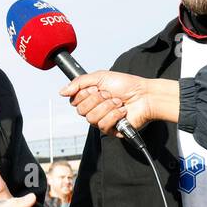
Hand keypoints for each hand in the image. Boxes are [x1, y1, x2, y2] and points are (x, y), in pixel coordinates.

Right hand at [57, 71, 178, 135]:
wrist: (144, 95)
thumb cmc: (126, 85)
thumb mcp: (100, 77)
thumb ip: (79, 83)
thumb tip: (62, 91)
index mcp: (90, 97)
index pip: (74, 101)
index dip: (84, 94)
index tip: (96, 88)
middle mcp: (94, 109)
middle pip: (81, 110)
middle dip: (97, 100)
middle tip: (109, 94)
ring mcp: (102, 120)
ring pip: (91, 118)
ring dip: (107, 107)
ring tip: (118, 102)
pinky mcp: (111, 130)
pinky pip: (103, 125)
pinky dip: (114, 115)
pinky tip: (122, 111)